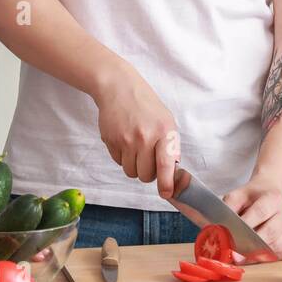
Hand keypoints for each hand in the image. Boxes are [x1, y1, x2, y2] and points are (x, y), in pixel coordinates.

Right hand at [92, 64, 179, 197]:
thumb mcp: (166, 120)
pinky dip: (122, 156)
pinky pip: (118, 162)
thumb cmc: (145, 105)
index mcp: (163, 131)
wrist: (118, 87)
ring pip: (130, 172)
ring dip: (134, 165)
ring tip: (135, 147)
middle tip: (148, 157)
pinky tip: (124, 139)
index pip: (166, 164)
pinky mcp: (110, 140)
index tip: (166, 193)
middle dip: (147, 172)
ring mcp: (125, 139)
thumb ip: (169, 146)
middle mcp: (145, 137)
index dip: (166, 183)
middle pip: (145, 175)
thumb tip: (171, 173)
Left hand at [223, 176, 281, 256]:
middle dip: (251, 246)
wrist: (271, 192)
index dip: (246, 226)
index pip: (260, 213)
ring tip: (242, 256)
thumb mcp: (238, 195)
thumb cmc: (254, 196)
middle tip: (235, 255)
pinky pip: (279, 253)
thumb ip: (228, 207)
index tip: (233, 238)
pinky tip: (253, 256)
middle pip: (270, 233)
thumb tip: (217, 225)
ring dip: (258, 254)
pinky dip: (266, 257)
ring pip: (275, 247)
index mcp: (273, 199)